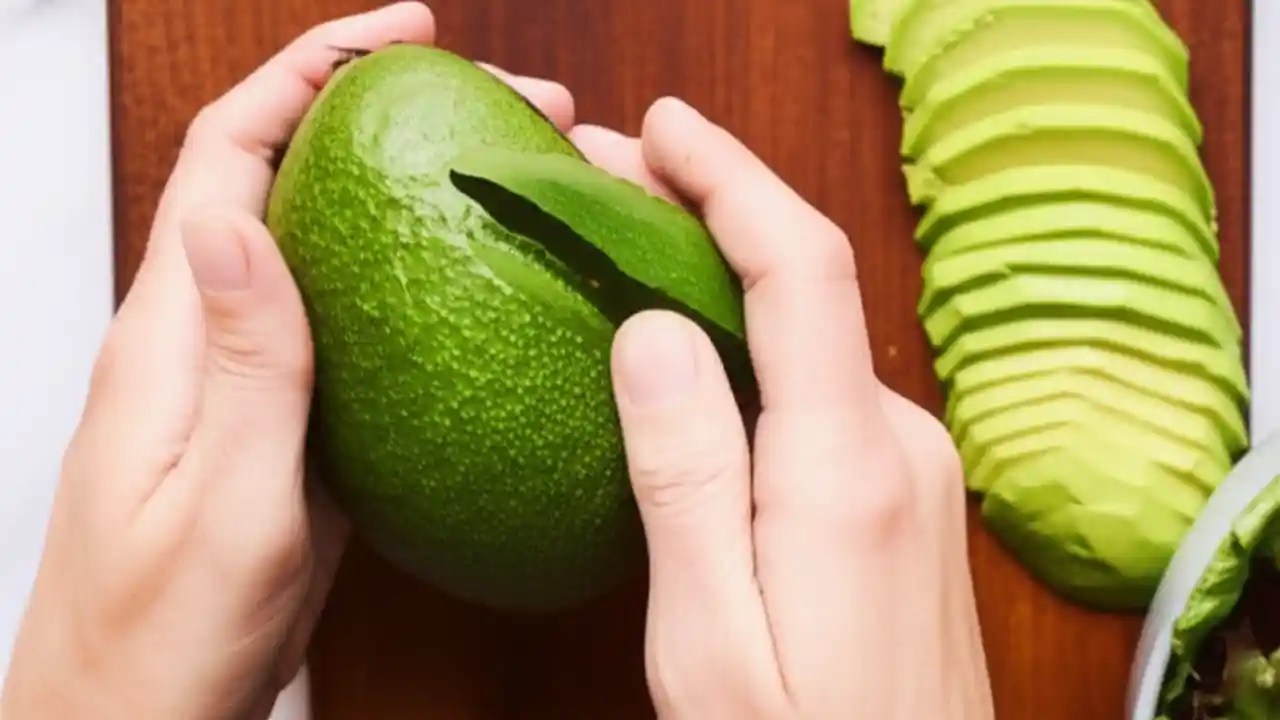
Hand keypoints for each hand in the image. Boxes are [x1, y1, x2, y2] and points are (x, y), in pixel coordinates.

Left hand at [0, 4, 581, 718]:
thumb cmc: (158, 645)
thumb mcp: (223, 511)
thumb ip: (243, 370)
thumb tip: (241, 224)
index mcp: (168, 342)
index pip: (228, 158)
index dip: (307, 73)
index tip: (401, 35)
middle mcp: (200, 340)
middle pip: (279, 176)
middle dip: (377, 109)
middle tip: (497, 105)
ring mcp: (241, 379)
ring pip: (319, 239)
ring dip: (400, 182)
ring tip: (501, 167)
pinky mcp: (277, 422)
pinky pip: (342, 317)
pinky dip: (406, 269)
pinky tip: (470, 279)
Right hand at [595, 99, 995, 717]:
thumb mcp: (709, 643)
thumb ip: (686, 480)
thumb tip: (651, 329)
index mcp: (848, 470)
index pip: (800, 269)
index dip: (732, 177)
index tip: (663, 129)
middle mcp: (900, 447)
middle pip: (804, 289)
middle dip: (708, 216)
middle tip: (606, 183)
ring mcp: (912, 471)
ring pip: (808, 342)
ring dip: (725, 286)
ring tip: (632, 253)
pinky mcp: (904, 498)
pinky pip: (819, 394)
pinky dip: (756, 351)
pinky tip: (696, 355)